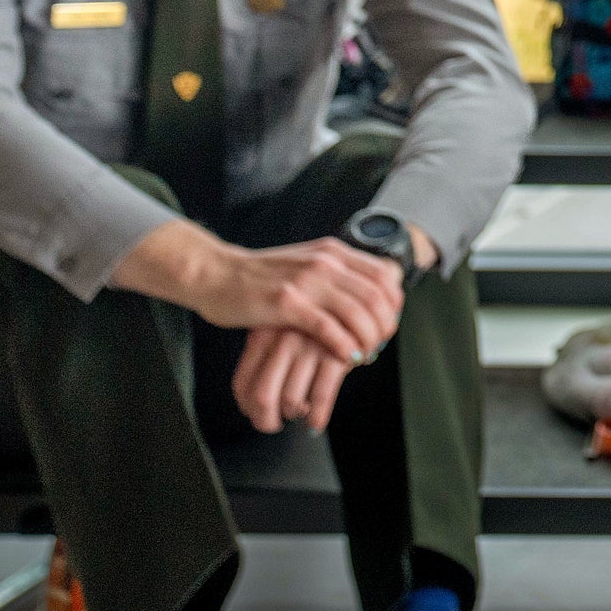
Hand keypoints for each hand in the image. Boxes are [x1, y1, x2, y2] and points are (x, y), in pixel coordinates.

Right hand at [183, 237, 402, 361]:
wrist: (216, 274)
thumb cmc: (260, 277)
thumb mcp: (305, 265)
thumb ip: (334, 275)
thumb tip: (368, 297)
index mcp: (333, 252)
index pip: (383, 275)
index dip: (393, 303)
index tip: (388, 324)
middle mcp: (325, 262)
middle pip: (376, 295)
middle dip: (384, 325)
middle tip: (379, 345)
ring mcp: (306, 281)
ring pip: (357, 311)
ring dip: (367, 338)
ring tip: (364, 355)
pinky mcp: (287, 303)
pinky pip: (328, 327)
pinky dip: (343, 345)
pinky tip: (346, 358)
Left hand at [231, 324, 354, 433]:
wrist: (356, 300)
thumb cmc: (311, 324)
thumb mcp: (280, 330)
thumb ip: (264, 361)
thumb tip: (250, 408)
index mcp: (263, 334)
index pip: (243, 384)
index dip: (247, 407)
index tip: (255, 414)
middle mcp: (283, 339)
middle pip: (263, 397)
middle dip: (266, 420)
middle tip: (273, 425)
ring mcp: (310, 346)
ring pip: (291, 400)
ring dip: (294, 415)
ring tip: (300, 412)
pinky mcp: (337, 353)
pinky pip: (321, 397)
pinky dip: (316, 417)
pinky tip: (315, 423)